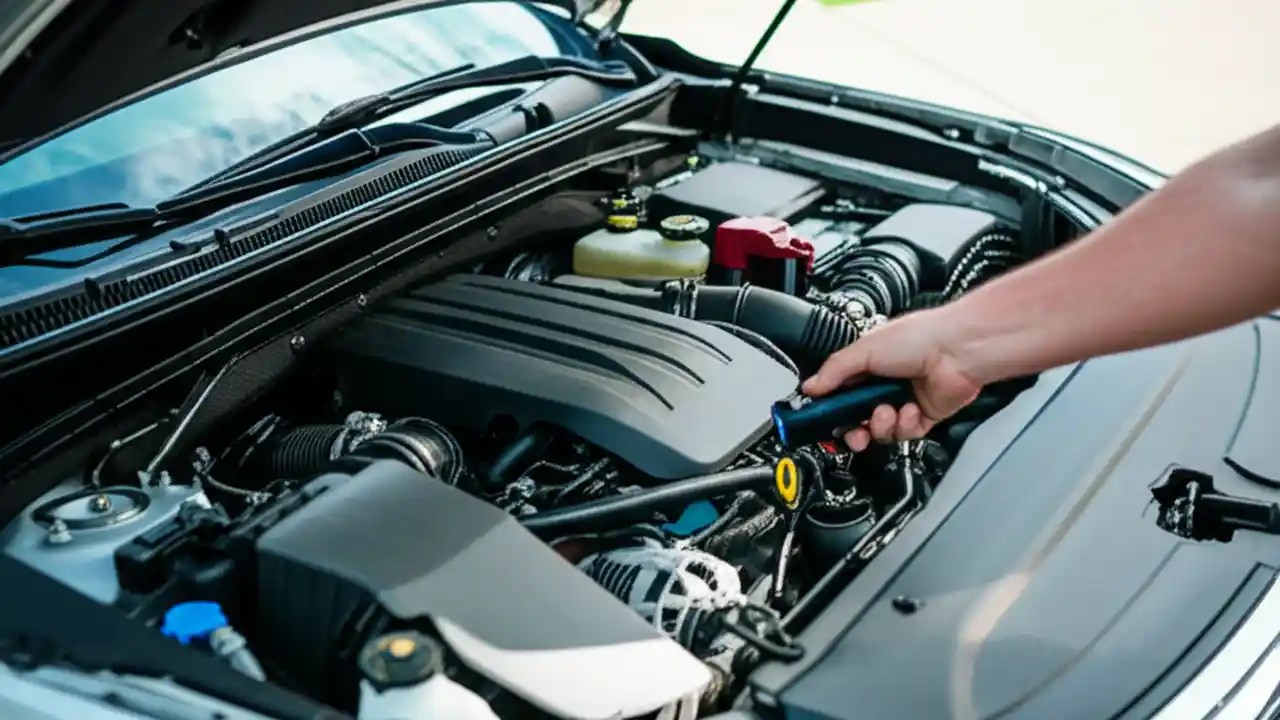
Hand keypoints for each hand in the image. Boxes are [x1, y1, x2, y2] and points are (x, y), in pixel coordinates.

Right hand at [801, 309, 983, 450]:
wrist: (958, 351)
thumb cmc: (920, 337)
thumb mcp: (864, 349)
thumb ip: (834, 370)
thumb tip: (810, 386)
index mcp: (866, 366)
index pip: (839, 394)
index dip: (830, 409)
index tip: (823, 418)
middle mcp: (883, 384)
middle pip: (857, 419)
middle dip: (853, 428)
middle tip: (853, 430)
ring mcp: (902, 401)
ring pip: (879, 431)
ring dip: (881, 424)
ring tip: (887, 410)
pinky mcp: (922, 417)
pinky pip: (904, 434)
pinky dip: (905, 425)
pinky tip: (910, 409)